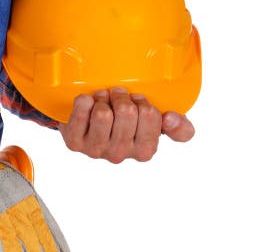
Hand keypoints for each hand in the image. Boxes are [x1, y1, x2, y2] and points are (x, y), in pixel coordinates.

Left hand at [59, 87, 194, 162]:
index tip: (136, 101)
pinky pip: (82, 111)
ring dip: (102, 99)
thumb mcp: (155, 126)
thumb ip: (179, 128)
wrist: (86, 124)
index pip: (152, 116)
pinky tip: (87, 104)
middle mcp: (120, 154)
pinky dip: (84, 100)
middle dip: (121, 97)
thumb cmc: (122, 123)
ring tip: (101, 101)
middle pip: (127, 112)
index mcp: (144, 151)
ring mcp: (95, 150)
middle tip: (115, 98)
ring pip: (103, 113)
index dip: (143, 101)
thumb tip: (172, 119)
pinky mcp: (74, 142)